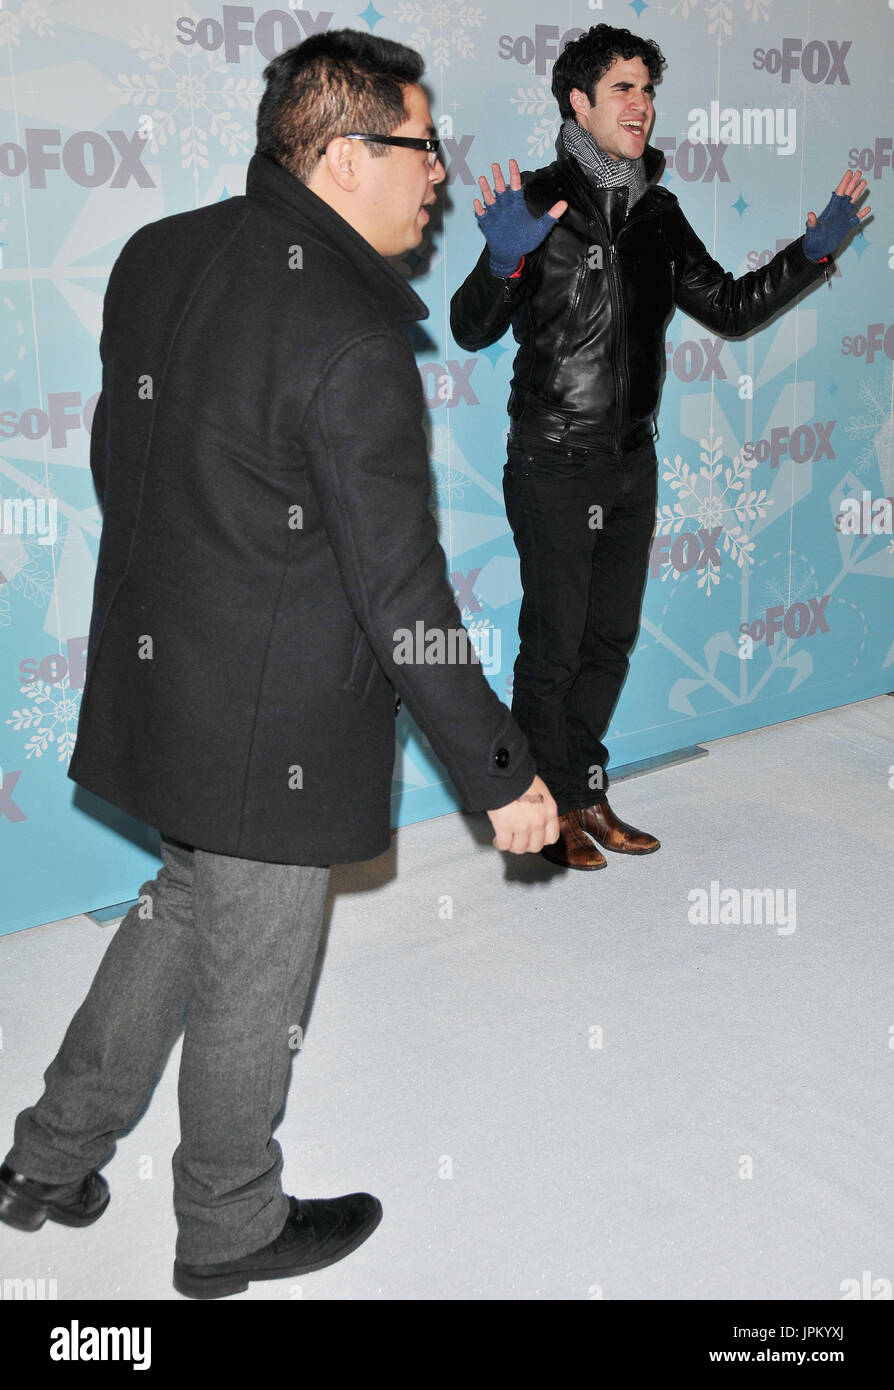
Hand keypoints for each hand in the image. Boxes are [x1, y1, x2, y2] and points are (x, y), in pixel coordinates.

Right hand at [474, 158, 567, 276]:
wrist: (511, 255)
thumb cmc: (525, 240)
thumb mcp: (540, 228)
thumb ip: (551, 215)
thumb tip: (565, 204)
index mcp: (517, 206)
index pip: (516, 186)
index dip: (514, 174)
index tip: (512, 162)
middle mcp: (505, 207)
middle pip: (501, 189)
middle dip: (498, 177)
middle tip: (495, 165)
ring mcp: (496, 216)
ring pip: (490, 199)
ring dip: (486, 190)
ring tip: (482, 179)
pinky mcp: (488, 225)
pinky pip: (483, 215)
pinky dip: (480, 209)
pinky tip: (478, 202)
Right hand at [486, 774, 558, 854]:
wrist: (505, 772)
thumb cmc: (520, 776)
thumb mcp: (540, 790)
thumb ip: (541, 806)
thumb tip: (535, 814)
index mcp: (549, 811)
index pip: (552, 837)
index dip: (541, 840)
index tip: (534, 838)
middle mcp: (538, 821)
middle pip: (535, 846)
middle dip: (526, 845)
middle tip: (518, 840)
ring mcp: (522, 826)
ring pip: (519, 848)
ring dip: (512, 845)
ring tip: (506, 840)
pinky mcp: (505, 827)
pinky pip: (504, 844)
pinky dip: (500, 844)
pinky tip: (497, 839)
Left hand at [804, 169, 869, 261]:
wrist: (815, 250)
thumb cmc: (812, 240)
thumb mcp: (812, 231)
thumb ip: (812, 222)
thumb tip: (810, 215)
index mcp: (830, 210)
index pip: (839, 193)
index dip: (844, 182)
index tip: (849, 173)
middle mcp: (837, 212)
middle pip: (847, 194)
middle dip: (852, 183)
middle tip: (858, 173)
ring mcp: (842, 219)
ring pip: (852, 203)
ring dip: (858, 193)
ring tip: (863, 183)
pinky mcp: (845, 227)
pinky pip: (855, 219)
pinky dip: (862, 214)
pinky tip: (868, 209)